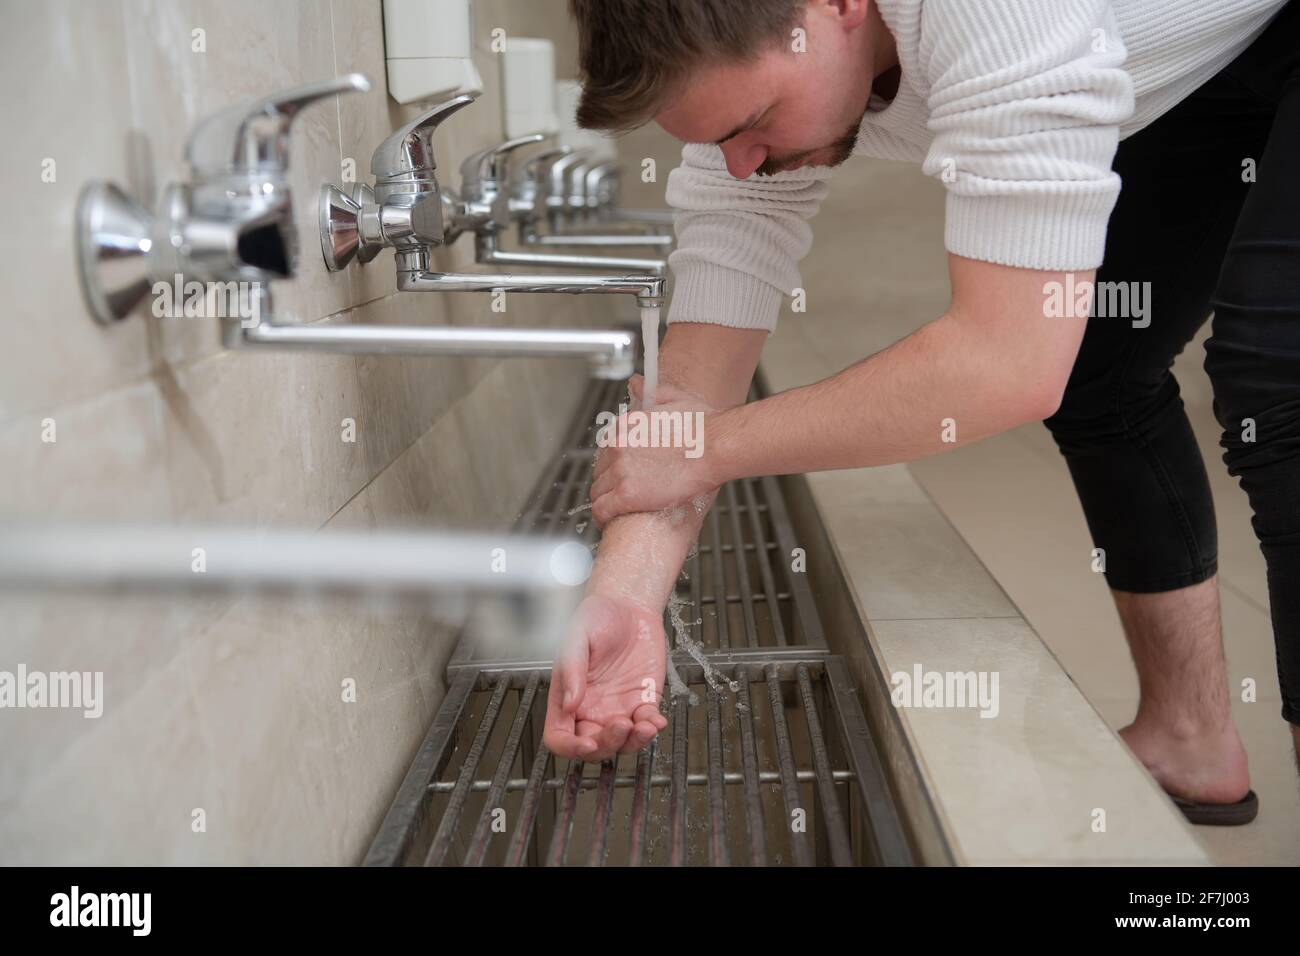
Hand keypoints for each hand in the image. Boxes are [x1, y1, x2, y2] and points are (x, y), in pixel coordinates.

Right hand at [543, 593, 668, 760]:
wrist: (628, 605)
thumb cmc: (596, 616)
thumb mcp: (577, 637)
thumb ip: (571, 670)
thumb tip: (569, 704)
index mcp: (568, 697)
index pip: (560, 737)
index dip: (570, 748)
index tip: (586, 743)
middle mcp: (591, 708)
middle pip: (594, 747)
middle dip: (608, 744)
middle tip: (621, 724)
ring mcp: (618, 707)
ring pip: (623, 743)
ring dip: (634, 742)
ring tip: (645, 725)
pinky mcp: (642, 701)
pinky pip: (646, 725)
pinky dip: (653, 728)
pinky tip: (656, 719)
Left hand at [589, 375, 723, 526]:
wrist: (715, 447)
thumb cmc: (703, 427)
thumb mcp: (674, 398)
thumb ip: (649, 392)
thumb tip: (635, 383)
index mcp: (626, 426)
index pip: (606, 449)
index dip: (614, 463)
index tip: (623, 472)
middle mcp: (617, 446)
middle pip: (600, 471)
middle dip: (609, 482)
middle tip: (622, 492)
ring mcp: (620, 471)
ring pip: (597, 492)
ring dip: (605, 500)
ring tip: (617, 509)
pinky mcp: (626, 495)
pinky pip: (602, 510)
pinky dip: (603, 517)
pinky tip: (609, 522)